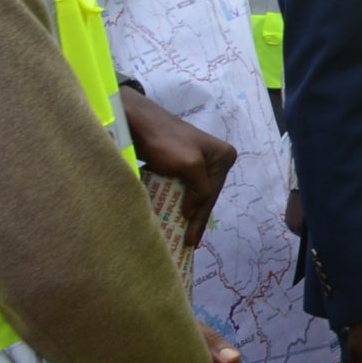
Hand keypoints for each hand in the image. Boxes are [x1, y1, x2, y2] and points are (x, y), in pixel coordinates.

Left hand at [122, 89, 235, 237]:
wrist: (139, 122)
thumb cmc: (166, 142)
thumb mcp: (190, 166)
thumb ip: (199, 191)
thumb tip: (191, 212)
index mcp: (222, 157)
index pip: (212, 194)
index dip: (200, 217)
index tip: (191, 240)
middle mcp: (214, 158)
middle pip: (204, 194)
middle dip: (195, 216)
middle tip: (188, 241)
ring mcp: (197, 160)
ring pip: (192, 191)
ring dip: (185, 210)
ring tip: (179, 231)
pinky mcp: (179, 161)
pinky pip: (181, 185)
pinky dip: (175, 199)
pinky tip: (170, 211)